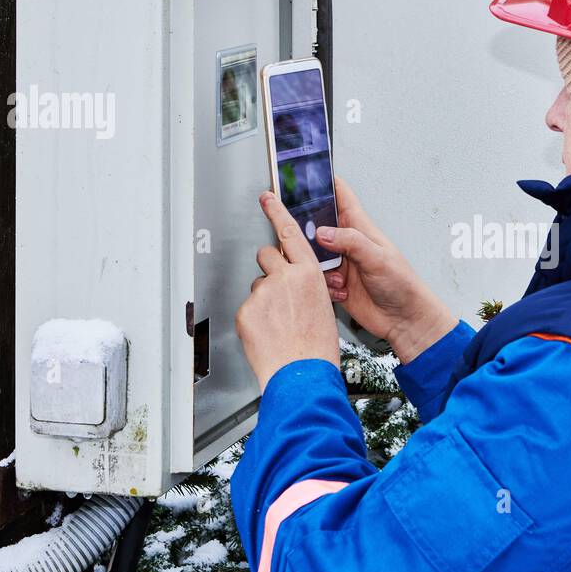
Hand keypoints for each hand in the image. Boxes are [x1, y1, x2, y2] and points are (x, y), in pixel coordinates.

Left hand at [236, 192, 340, 391]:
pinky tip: (268, 333)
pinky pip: (247, 308)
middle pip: (267, 255)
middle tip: (278, 292)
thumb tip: (296, 286)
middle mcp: (285, 277)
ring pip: (257, 285)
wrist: (302, 374)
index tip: (267, 197)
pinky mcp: (246, 310)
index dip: (277, 212)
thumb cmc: (318, 348)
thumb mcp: (324, 307)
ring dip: (264, 299)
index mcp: (309, 273)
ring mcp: (262, 293)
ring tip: (277, 323)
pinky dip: (254, 319)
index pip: (290, 233)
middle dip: (269, 269)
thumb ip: (307, 287)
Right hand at [319, 177, 457, 363]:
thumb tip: (322, 232)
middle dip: (306, 229)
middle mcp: (347, 243)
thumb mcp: (378, 257)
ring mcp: (340, 263)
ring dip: (317, 266)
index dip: (324, 183)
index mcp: (360, 227)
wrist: (404, 319)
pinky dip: (323, 285)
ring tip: (336, 277)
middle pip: (317, 224)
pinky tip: (340, 291)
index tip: (304, 175)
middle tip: (298, 236)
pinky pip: (315, 278)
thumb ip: (350, 242)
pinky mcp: (335, 283)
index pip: (340, 196)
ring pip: (312, 254)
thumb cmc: (402, 284)